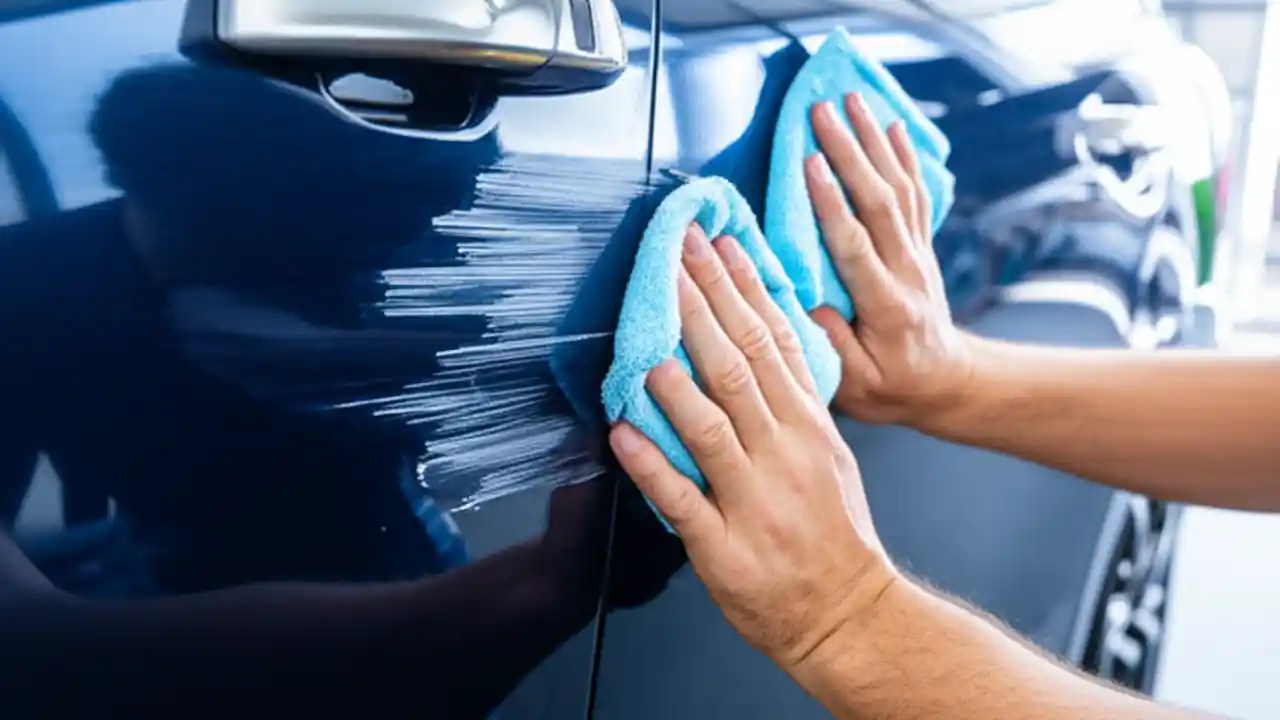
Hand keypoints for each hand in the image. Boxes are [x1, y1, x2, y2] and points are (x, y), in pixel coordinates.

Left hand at [608, 225, 895, 672]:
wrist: (847, 615)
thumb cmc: (834, 533)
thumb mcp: (827, 456)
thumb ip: (792, 404)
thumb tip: (761, 345)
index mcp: (809, 428)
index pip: (775, 343)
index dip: (744, 289)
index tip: (719, 245)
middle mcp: (785, 455)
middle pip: (741, 368)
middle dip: (704, 307)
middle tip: (675, 257)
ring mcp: (755, 502)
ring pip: (713, 428)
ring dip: (678, 383)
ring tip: (649, 342)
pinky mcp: (725, 548)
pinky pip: (682, 499)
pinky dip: (651, 463)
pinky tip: (621, 433)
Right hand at [805, 93, 974, 427]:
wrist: (945, 382)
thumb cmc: (891, 387)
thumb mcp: (855, 386)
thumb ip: (832, 346)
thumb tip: (808, 303)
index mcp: (884, 304)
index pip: (855, 244)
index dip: (832, 204)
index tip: (809, 165)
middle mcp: (905, 270)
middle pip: (878, 201)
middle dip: (849, 152)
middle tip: (822, 113)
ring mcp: (916, 253)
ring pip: (898, 187)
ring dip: (874, 141)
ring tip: (852, 101)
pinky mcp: (920, 245)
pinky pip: (915, 192)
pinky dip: (905, 155)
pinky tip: (893, 125)